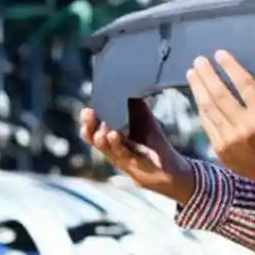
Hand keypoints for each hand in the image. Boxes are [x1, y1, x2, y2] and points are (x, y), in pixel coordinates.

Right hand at [78, 100, 194, 204]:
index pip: (92, 131)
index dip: (87, 122)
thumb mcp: (144, 120)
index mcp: (110, 139)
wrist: (167, 170)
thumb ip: (135, 104)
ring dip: (103, 138)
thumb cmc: (151, 143)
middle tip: (88, 114)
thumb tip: (131, 83)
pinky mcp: (135, 166)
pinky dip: (119, 146)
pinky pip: (124, 156)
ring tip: (104, 128)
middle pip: (94, 140)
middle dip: (89, 128)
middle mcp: (112, 150)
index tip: (87, 111)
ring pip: (107, 149)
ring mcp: (122, 159)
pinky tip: (115, 135)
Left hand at [186, 49, 254, 206]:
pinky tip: (198, 97)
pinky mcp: (222, 151)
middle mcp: (246, 127)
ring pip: (208, 109)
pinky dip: (201, 109)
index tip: (219, 53)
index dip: (230, 66)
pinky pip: (207, 125)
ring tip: (192, 74)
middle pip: (220, 94)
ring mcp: (231, 141)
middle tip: (198, 60)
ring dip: (198, 89)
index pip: (244, 83)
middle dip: (207, 75)